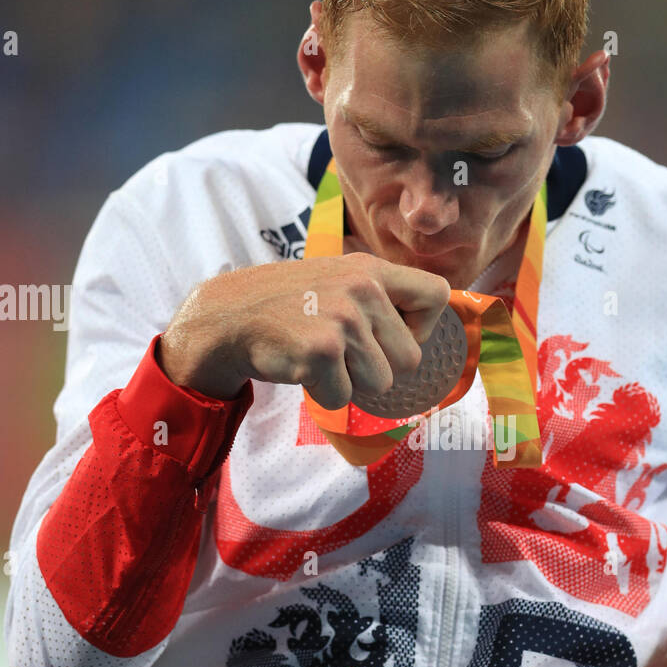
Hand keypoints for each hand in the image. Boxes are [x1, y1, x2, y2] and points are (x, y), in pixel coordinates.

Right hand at [157, 245, 450, 401]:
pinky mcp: (321, 350)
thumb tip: (426, 340)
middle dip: (378, 366)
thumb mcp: (339, 281)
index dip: (424, 327)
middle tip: (340, 349)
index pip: (438, 295)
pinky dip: (322, 393)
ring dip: (348, 380)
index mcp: (371, 269)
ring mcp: (342, 318)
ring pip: (380, 382)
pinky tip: (300, 366)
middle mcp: (362, 288)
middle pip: (410, 358)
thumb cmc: (290, 306)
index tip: (394, 335)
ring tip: (317, 354)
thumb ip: (381, 298)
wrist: (228, 316)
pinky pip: (344, 396)